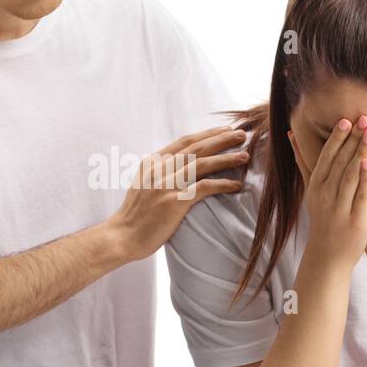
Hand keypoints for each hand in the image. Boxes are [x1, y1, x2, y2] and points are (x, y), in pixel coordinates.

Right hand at [109, 125, 247, 261]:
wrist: (122, 237)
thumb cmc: (135, 215)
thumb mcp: (143, 184)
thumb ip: (160, 172)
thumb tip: (180, 164)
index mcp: (152, 162)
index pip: (184, 142)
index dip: (207, 134)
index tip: (225, 130)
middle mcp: (159, 169)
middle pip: (196, 148)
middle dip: (221, 139)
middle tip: (242, 134)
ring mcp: (165, 185)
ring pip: (202, 164)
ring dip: (226, 158)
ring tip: (245, 155)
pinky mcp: (172, 202)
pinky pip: (203, 188)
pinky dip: (222, 184)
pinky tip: (236, 185)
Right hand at [288, 116, 366, 271]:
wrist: (327, 256)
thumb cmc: (323, 218)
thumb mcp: (310, 189)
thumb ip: (303, 162)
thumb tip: (290, 134)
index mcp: (316, 185)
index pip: (327, 156)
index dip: (338, 137)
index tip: (348, 119)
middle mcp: (324, 194)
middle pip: (339, 162)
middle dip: (352, 139)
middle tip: (365, 118)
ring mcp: (338, 207)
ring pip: (350, 175)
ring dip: (361, 153)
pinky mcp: (354, 220)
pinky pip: (361, 195)